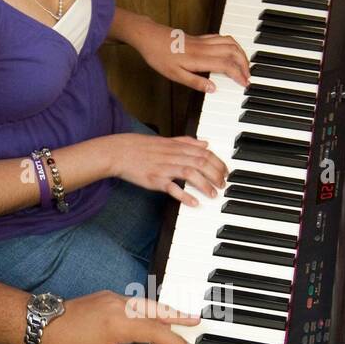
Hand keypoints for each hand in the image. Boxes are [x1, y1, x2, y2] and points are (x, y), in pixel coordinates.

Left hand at [41, 290, 198, 343]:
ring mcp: (113, 299)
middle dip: (178, 321)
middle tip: (195, 328)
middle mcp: (119, 306)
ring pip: (148, 306)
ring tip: (177, 329)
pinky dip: (149, 314)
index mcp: (119, 324)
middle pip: (158, 312)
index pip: (156, 331)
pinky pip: (137, 304)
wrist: (40, 325)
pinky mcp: (108, 297)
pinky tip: (152, 324)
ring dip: (163, 319)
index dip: (175, 343)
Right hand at [108, 131, 227, 205]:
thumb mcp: (166, 140)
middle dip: (216, 174)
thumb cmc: (141, 147)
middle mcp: (172, 155)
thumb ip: (187, 142)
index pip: (204, 153)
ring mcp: (163, 167)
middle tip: (223, 185)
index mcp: (176, 146)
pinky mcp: (154, 180)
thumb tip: (205, 143)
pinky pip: (172, 188)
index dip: (218, 163)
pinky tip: (194, 203)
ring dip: (204, 185)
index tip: (226, 173)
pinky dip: (184, 195)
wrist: (118, 152)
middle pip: (201, 162)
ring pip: (190, 173)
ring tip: (213, 194)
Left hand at [128, 15, 249, 92]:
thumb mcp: (175, 75)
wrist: (149, 37)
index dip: (239, 75)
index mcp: (199, 59)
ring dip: (241, 53)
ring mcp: (203, 41)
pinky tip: (232, 52)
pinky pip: (222, 38)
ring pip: (230, 42)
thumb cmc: (159, 56)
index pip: (227, 65)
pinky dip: (232, 45)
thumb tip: (213, 89)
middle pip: (233, 52)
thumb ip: (195, 83)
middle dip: (245, 65)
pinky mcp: (200, 37)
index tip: (245, 84)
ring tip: (244, 66)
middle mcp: (204, 48)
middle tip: (248, 77)